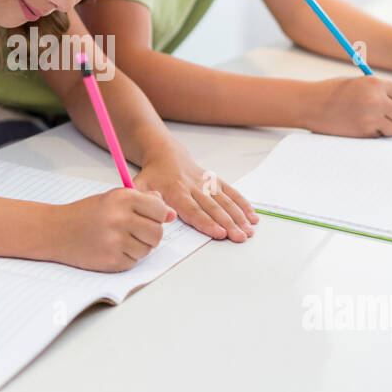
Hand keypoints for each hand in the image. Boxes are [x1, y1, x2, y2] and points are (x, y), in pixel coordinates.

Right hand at [52, 188, 175, 271]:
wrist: (56, 231)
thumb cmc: (87, 213)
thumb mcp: (114, 198)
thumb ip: (144, 202)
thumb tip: (171, 213)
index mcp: (123, 198)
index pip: (160, 210)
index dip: (159, 215)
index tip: (150, 217)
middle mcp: (120, 219)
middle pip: (157, 233)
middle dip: (151, 233)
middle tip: (135, 230)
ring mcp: (116, 242)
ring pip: (148, 249)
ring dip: (139, 247)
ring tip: (120, 239)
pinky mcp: (112, 261)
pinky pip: (134, 262)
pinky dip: (127, 257)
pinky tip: (112, 249)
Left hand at [132, 141, 257, 241]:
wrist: (164, 154)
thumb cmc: (152, 175)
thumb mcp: (139, 184)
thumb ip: (140, 198)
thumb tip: (152, 214)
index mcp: (175, 190)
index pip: (192, 209)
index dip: (206, 222)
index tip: (219, 233)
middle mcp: (193, 186)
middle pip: (213, 207)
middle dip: (228, 223)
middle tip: (240, 237)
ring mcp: (206, 183)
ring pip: (224, 200)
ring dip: (238, 216)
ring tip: (249, 230)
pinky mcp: (214, 180)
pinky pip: (230, 192)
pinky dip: (242, 204)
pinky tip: (252, 216)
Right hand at [300, 76, 391, 136]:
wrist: (309, 104)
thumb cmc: (332, 92)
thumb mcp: (359, 83)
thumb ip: (380, 90)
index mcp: (375, 83)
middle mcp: (375, 100)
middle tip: (389, 117)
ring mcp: (369, 118)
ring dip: (388, 128)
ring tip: (374, 122)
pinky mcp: (362, 132)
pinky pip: (380, 136)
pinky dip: (375, 133)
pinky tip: (361, 126)